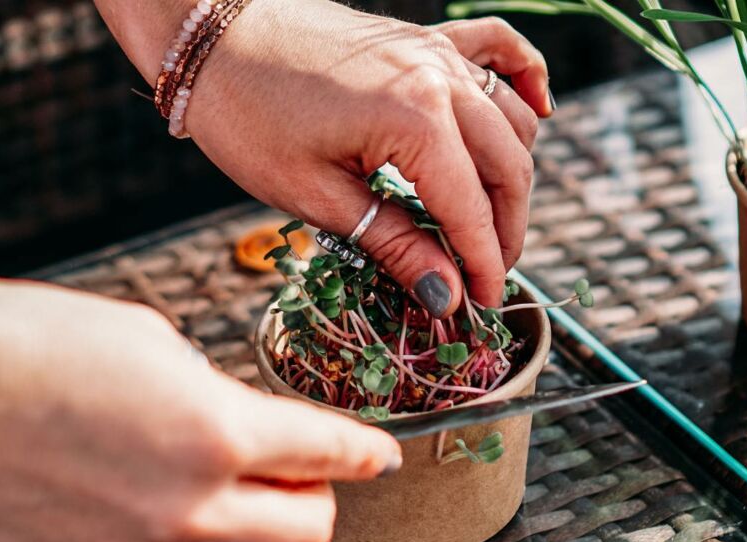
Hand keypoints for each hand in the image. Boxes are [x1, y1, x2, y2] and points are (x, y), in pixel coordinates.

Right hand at [0, 280, 400, 541]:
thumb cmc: (25, 345)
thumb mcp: (149, 341)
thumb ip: (213, 390)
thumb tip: (235, 415)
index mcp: (216, 431)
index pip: (328, 453)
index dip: (368, 452)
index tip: (381, 454)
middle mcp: (188, 503)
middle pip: (307, 535)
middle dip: (321, 500)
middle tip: (309, 471)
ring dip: (259, 529)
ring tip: (237, 488)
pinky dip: (192, 539)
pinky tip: (167, 499)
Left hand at [157, 1, 549, 314]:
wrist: (209, 32)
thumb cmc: (247, 114)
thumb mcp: (315, 195)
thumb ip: (394, 242)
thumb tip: (446, 293)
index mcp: (415, 120)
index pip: (471, 210)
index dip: (483, 265)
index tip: (485, 303)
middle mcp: (440, 80)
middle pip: (509, 167)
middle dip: (506, 230)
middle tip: (486, 274)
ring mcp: (437, 51)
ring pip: (512, 119)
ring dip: (513, 174)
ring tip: (490, 220)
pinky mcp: (425, 38)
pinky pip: (499, 51)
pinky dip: (525, 81)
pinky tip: (538, 110)